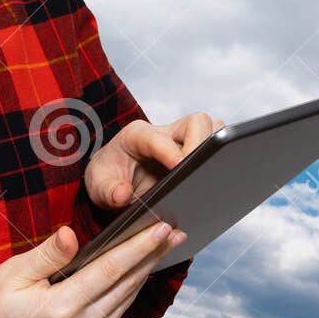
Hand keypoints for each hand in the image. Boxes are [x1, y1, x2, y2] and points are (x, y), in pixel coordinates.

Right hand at [0, 222, 185, 317]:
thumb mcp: (9, 275)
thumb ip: (47, 256)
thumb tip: (72, 235)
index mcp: (59, 308)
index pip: (110, 270)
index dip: (140, 247)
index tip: (163, 228)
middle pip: (125, 286)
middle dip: (153, 257)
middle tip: (177, 233)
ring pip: (123, 302)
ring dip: (145, 275)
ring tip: (163, 250)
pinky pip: (112, 316)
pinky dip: (127, 293)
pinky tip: (136, 276)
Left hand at [85, 113, 224, 209]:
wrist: (118, 180)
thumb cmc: (109, 179)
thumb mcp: (97, 186)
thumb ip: (106, 191)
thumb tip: (123, 195)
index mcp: (137, 136)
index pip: (158, 138)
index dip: (170, 151)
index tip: (179, 166)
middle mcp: (164, 133)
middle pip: (196, 122)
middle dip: (202, 143)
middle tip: (200, 171)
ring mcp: (184, 142)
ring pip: (213, 129)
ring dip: (215, 148)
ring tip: (210, 173)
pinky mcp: (196, 153)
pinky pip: (217, 147)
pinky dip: (221, 158)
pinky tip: (217, 180)